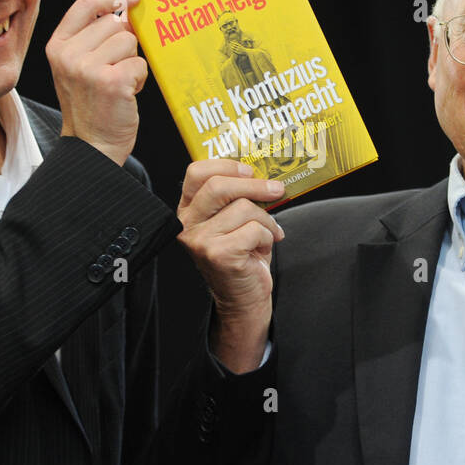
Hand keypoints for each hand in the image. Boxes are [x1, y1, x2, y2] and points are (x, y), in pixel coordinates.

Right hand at [45, 0, 147, 165]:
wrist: (91, 146)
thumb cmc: (90, 105)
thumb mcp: (77, 66)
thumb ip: (92, 37)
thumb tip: (125, 8)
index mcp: (57, 46)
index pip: (85, 4)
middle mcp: (69, 55)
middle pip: (115, 23)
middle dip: (125, 43)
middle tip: (116, 68)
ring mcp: (88, 68)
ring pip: (130, 42)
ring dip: (133, 62)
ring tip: (120, 82)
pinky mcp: (111, 82)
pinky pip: (140, 64)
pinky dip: (140, 79)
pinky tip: (127, 93)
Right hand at [177, 159, 285, 372]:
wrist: (243, 298)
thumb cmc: (242, 256)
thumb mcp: (235, 220)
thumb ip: (239, 197)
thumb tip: (265, 173)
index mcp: (188, 210)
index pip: (196, 173)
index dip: (225, 165)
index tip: (248, 171)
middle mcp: (187, 224)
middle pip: (219, 186)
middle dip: (255, 185)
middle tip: (277, 189)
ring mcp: (200, 240)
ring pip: (243, 208)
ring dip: (266, 220)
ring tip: (268, 234)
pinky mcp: (218, 254)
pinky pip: (253, 229)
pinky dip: (268, 236)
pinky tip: (264, 247)